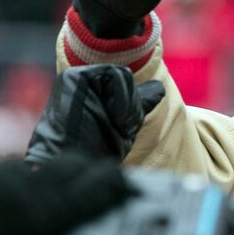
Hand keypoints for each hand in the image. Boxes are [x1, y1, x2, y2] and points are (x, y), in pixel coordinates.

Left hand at [0, 153, 129, 234]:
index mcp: (57, 212)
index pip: (106, 180)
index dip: (120, 183)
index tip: (126, 188)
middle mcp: (33, 185)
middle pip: (76, 163)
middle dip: (85, 175)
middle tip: (86, 190)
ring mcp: (0, 172)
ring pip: (35, 165)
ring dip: (40, 179)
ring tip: (32, 200)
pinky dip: (1, 180)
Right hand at [26, 65, 163, 164]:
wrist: (77, 162)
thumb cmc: (98, 150)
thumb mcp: (125, 125)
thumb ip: (137, 104)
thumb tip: (159, 87)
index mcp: (93, 92)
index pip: (128, 86)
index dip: (134, 108)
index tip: (122, 128)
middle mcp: (85, 83)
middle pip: (128, 78)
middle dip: (132, 106)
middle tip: (117, 127)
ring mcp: (78, 77)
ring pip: (124, 74)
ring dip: (128, 104)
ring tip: (113, 123)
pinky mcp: (74, 76)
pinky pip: (115, 73)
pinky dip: (123, 97)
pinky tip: (113, 116)